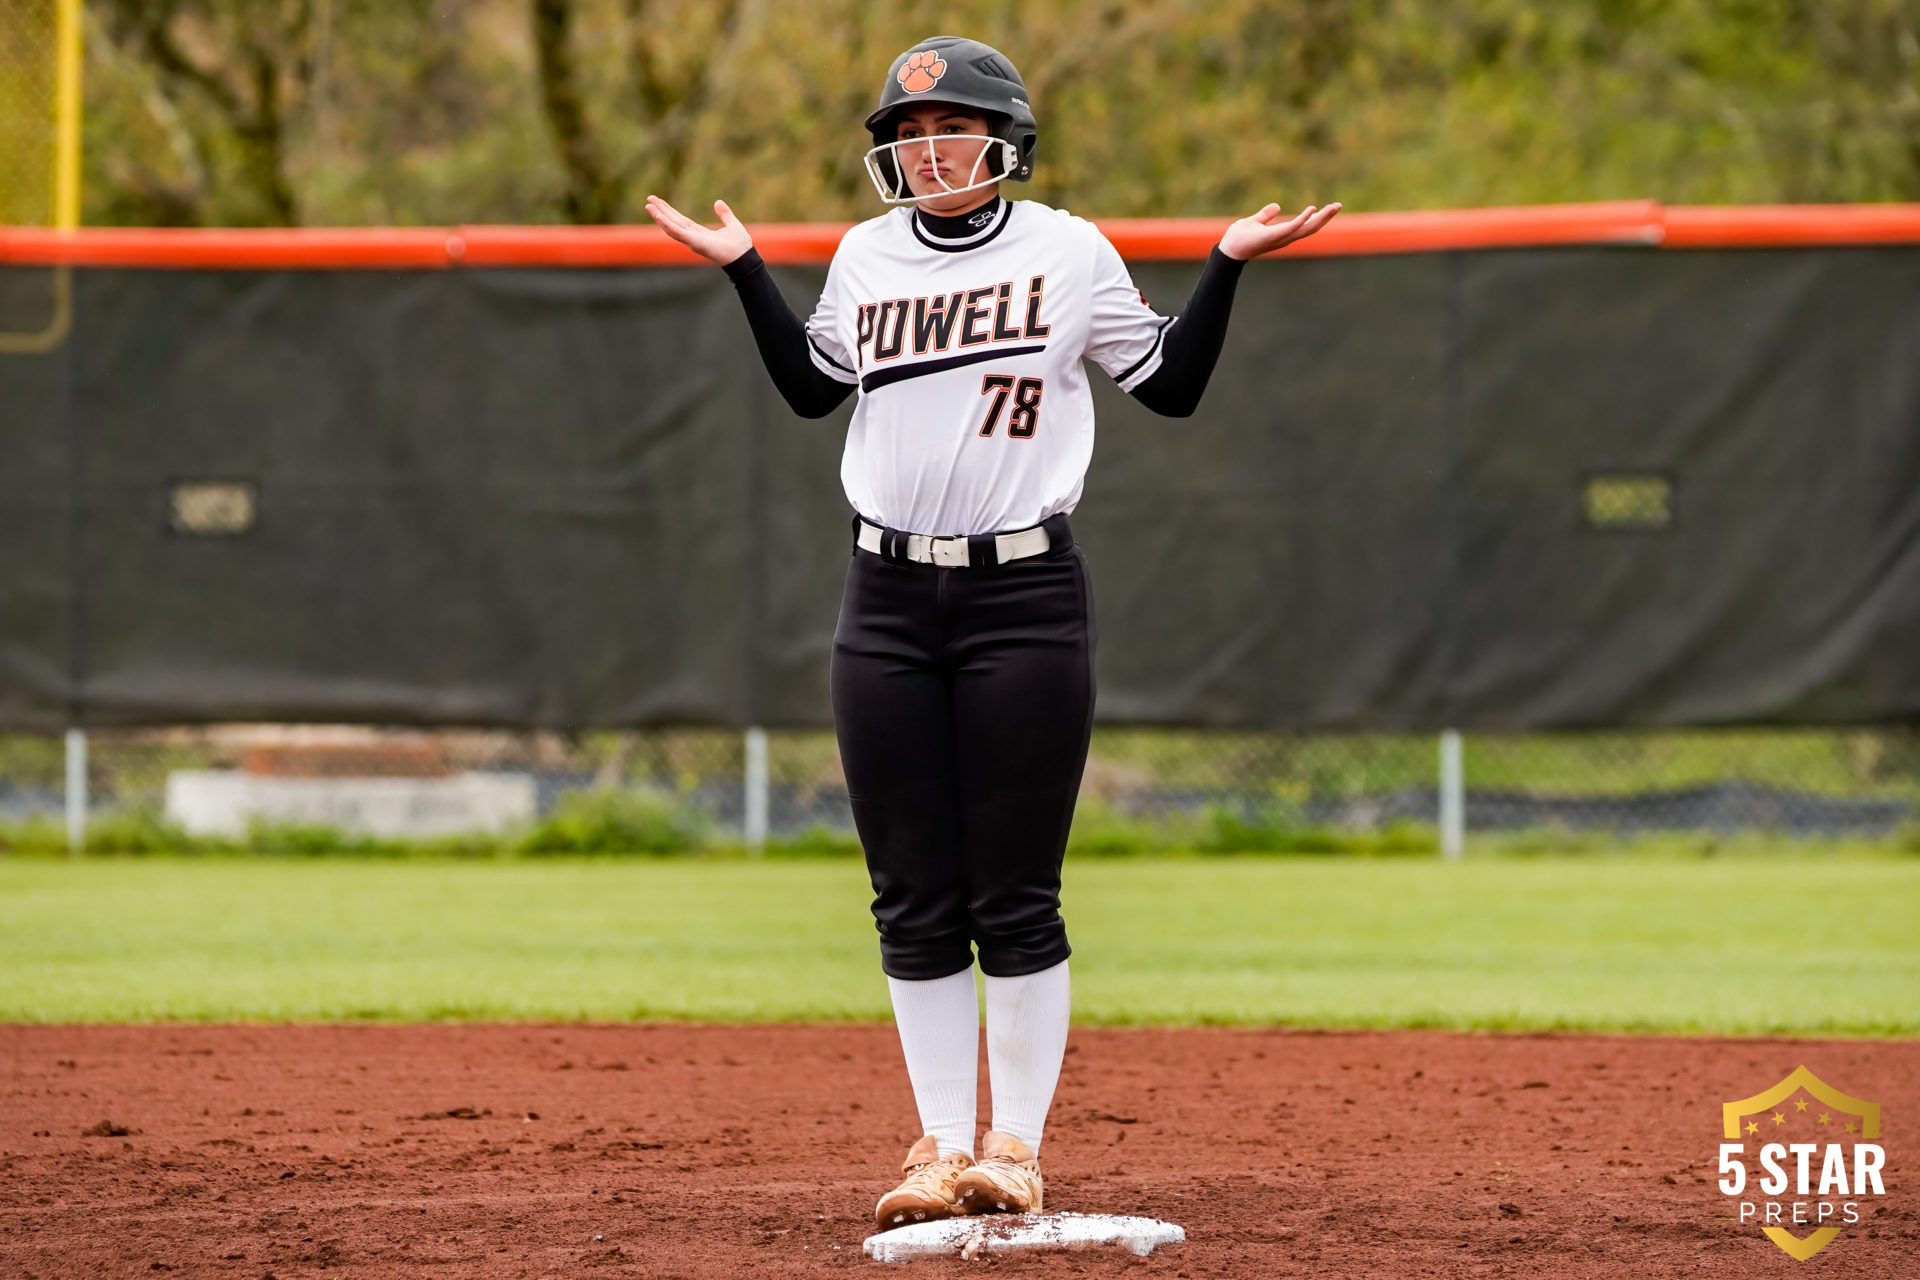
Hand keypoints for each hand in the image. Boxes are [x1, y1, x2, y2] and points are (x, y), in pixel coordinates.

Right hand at [644, 194, 753, 265]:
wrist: (745, 257)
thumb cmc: (740, 245)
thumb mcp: (732, 224)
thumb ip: (724, 214)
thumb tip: (718, 202)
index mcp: (700, 233)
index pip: (680, 221)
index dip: (669, 211)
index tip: (659, 202)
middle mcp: (693, 237)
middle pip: (673, 222)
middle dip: (660, 211)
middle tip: (648, 200)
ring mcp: (693, 241)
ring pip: (672, 227)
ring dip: (659, 217)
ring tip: (649, 206)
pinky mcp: (695, 243)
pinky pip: (679, 233)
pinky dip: (668, 226)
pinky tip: (659, 217)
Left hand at [1218, 202, 1341, 260]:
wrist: (1229, 249)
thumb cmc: (1239, 238)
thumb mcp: (1255, 222)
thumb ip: (1266, 215)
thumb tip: (1276, 207)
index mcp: (1283, 234)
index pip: (1305, 226)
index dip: (1318, 218)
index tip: (1330, 208)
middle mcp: (1285, 238)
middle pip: (1311, 228)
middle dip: (1326, 217)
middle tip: (1339, 205)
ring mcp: (1281, 238)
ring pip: (1306, 228)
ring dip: (1321, 218)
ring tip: (1333, 207)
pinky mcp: (1274, 236)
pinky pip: (1292, 227)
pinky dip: (1303, 219)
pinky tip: (1312, 209)